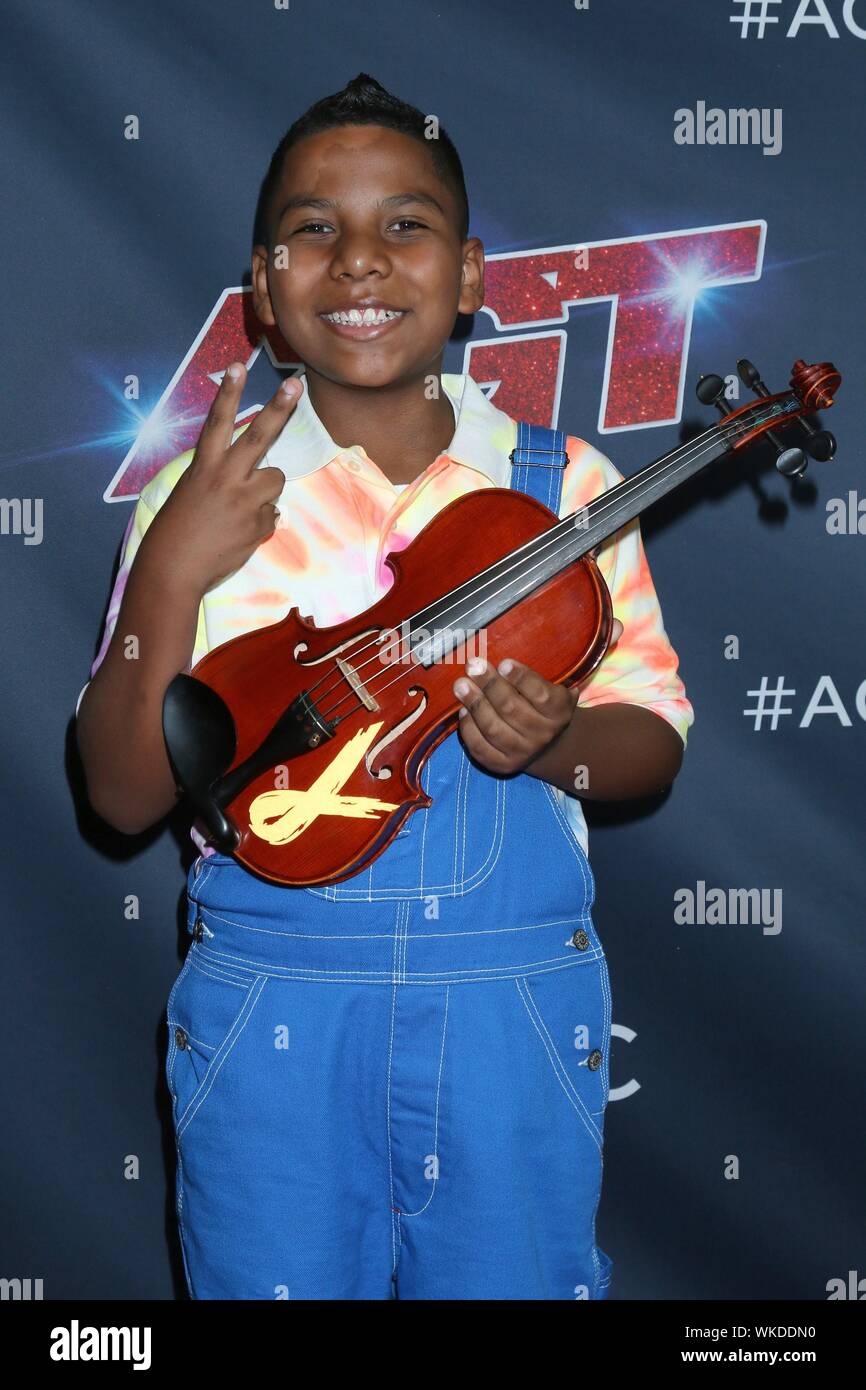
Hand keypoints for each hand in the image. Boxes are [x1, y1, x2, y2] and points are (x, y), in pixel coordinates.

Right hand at [140, 363, 302, 594]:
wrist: (173, 571)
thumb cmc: (175, 532)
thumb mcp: (190, 494)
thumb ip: (221, 480)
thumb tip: (255, 486)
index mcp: (204, 466)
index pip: (218, 422)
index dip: (228, 393)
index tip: (238, 366)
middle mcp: (226, 476)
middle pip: (260, 435)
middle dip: (280, 407)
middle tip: (296, 385)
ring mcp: (245, 500)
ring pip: (276, 477)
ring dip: (267, 488)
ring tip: (244, 505)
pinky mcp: (258, 524)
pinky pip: (272, 515)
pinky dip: (260, 523)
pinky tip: (238, 533)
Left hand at [452, 621, 622, 774]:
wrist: (551, 744)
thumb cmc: (553, 701)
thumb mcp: (575, 677)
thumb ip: (595, 650)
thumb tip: (619, 623)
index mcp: (560, 711)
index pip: (542, 695)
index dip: (523, 679)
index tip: (505, 662)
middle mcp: (542, 734)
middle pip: (512, 710)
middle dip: (490, 686)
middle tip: (473, 665)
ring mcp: (521, 752)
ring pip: (494, 729)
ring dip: (475, 705)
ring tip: (461, 684)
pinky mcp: (502, 765)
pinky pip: (481, 749)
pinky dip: (469, 729)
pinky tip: (462, 710)